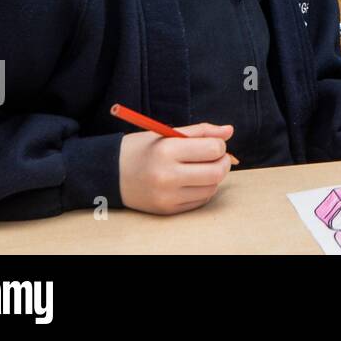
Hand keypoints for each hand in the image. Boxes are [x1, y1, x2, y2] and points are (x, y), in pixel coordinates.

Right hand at [118, 123, 233, 214]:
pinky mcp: (167, 210)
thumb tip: (230, 131)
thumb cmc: (142, 149)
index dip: (219, 144)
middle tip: (215, 156)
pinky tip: (191, 181)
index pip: (213, 149)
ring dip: (213, 177)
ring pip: (211, 188)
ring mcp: (167, 196)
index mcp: (167, 151)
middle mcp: (167, 176)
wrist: (110, 174)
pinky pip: (200, 201)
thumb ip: (201, 131)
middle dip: (223, 162)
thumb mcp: (167, 133)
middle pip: (216, 172)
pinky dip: (203, 190)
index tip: (213, 143)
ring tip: (200, 168)